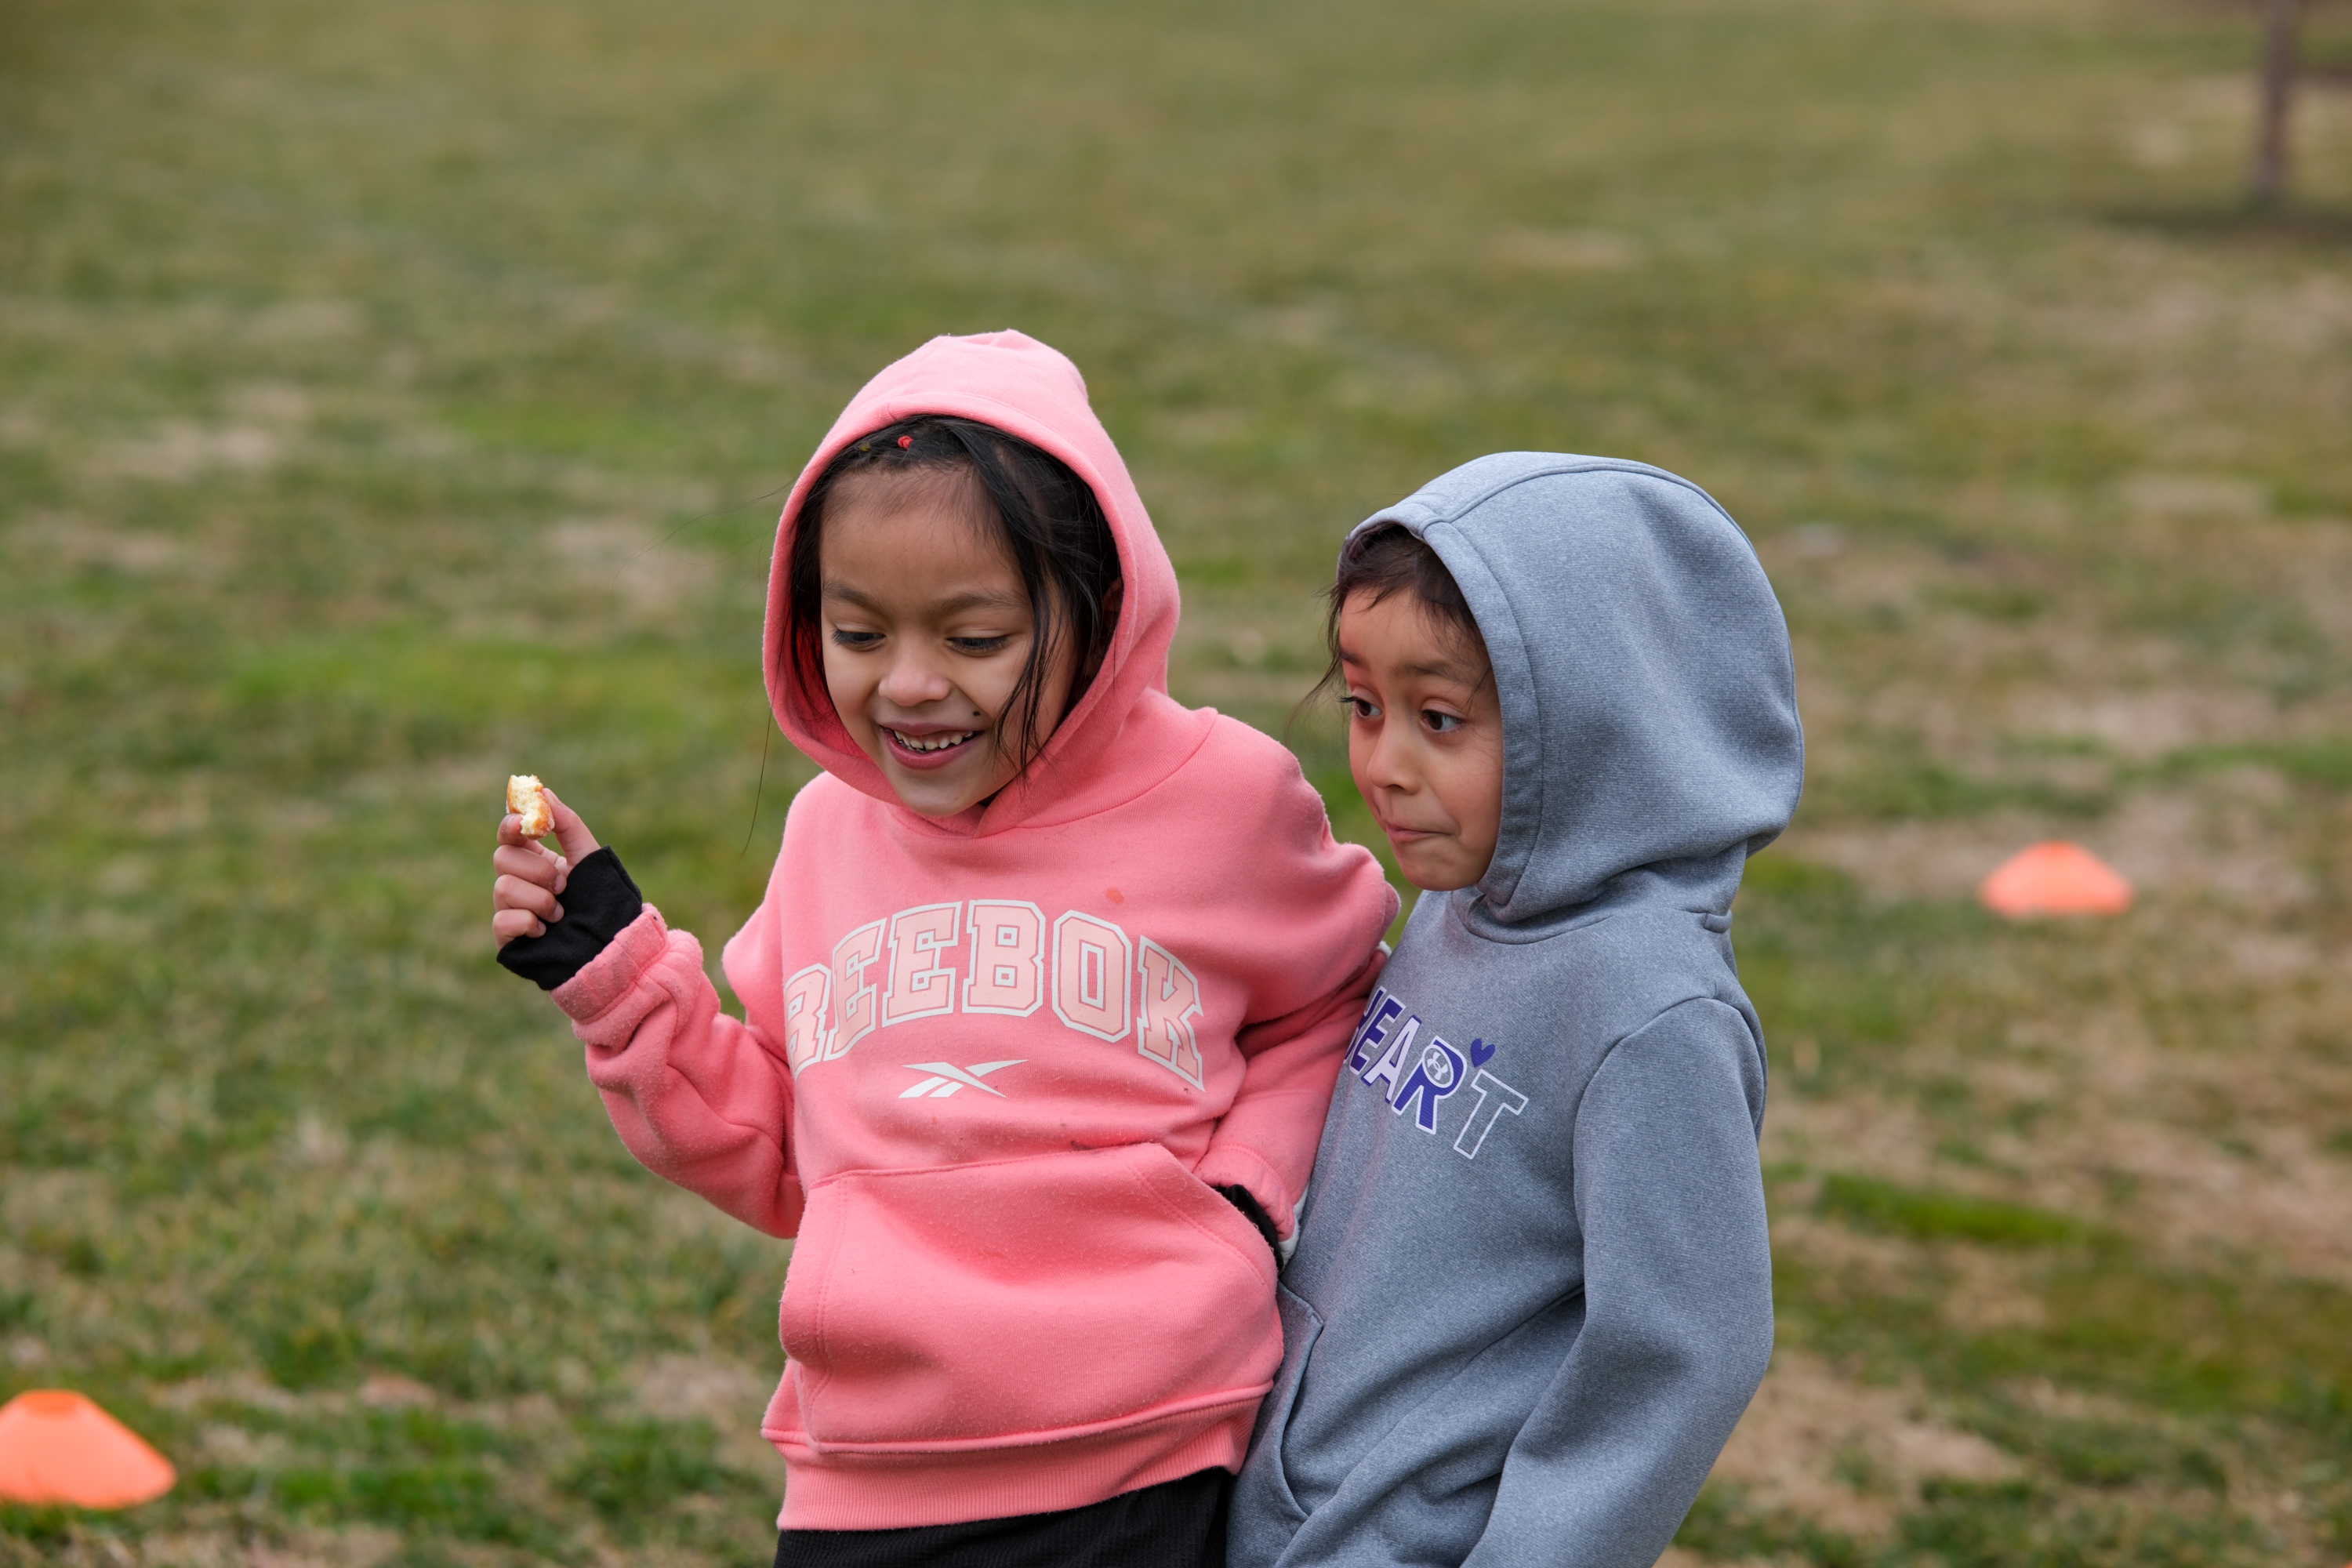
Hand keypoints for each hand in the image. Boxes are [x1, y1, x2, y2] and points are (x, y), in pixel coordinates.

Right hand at [491, 786, 601, 947]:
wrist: (610, 945)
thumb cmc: (600, 899)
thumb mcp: (588, 857)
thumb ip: (567, 824)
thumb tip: (543, 792)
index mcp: (534, 858)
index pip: (509, 834)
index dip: (512, 825)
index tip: (526, 824)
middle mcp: (517, 881)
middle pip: (502, 858)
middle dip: (537, 870)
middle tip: (563, 885)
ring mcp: (509, 909)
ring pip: (503, 888)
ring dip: (541, 900)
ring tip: (561, 913)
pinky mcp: (507, 937)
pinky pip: (503, 920)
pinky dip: (529, 923)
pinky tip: (546, 931)